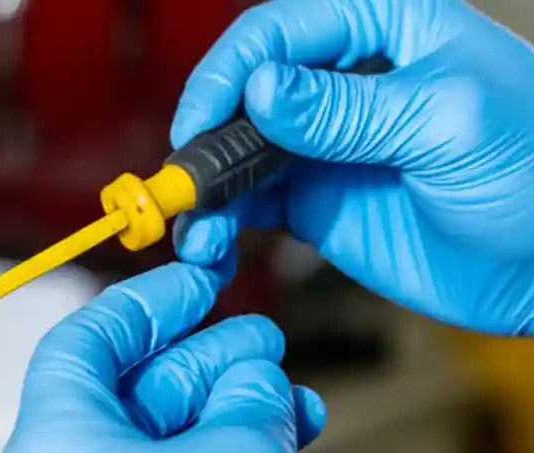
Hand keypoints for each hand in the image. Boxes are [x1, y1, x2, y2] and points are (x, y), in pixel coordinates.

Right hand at [171, 0, 533, 335]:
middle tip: (186, 182)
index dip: (230, 73)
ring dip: (205, 189)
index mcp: (385, 29)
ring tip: (196, 229)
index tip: (202, 123)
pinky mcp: (315, 201)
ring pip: (236, 152)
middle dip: (205, 135)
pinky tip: (211, 244)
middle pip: (244, 90)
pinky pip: (249, 205)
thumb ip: (348, 108)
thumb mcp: (445, 122)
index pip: (280, 31)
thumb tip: (262, 90)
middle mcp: (346, 81)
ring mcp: (325, 144)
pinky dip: (220, 225)